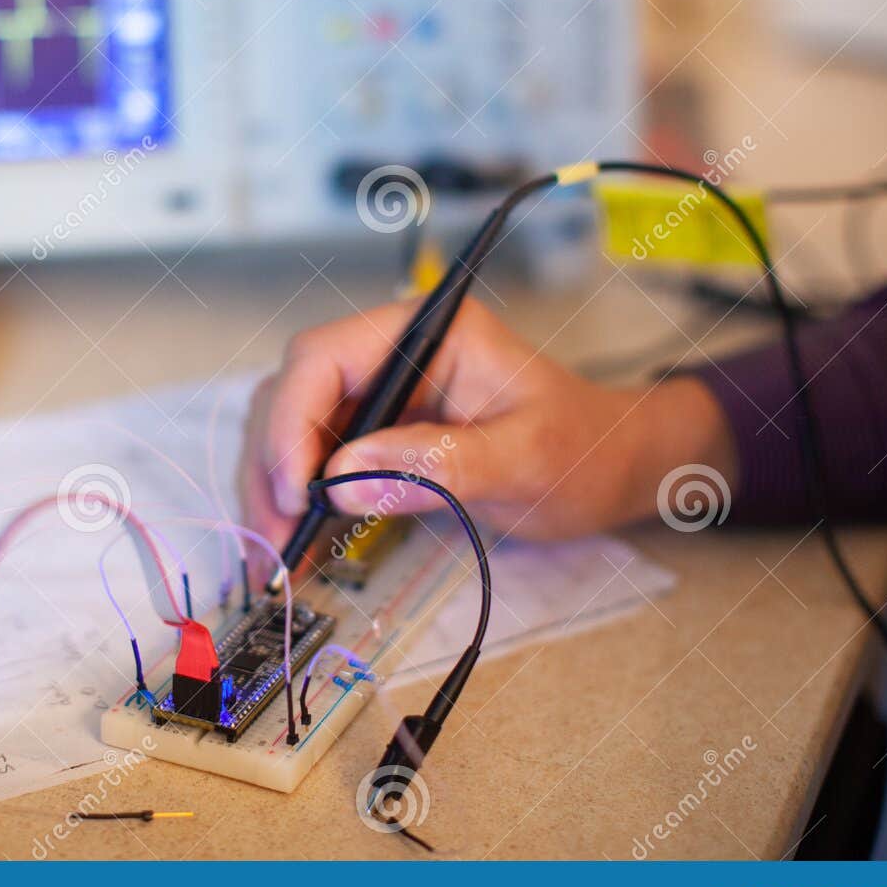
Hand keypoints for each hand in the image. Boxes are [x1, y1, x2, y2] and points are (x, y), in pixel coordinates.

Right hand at [240, 296, 736, 544]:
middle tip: (276, 541)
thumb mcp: (524, 459)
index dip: (293, 422)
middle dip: (274, 466)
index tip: (295, 491)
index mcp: (427, 331)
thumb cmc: (584, 450)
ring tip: (281, 555)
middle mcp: (391, 353)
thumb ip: (435, 464)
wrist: (612, 469)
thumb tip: (341, 479)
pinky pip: (317, 463)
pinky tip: (298, 549)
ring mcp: (379, 394)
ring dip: (275, 491)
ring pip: (293, 431)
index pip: (324, 358)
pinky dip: (300, 505)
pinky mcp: (376, 435)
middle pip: (294, 395)